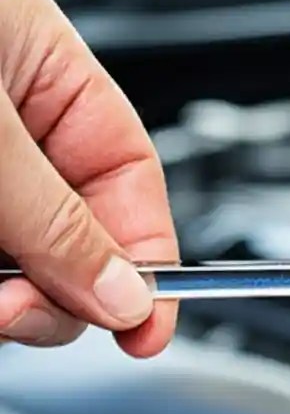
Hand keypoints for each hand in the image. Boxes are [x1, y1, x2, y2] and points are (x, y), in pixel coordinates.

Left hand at [0, 0, 175, 356]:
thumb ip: (54, 217)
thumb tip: (125, 295)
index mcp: (51, 81)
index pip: (133, 186)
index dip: (150, 265)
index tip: (146, 332)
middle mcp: (10, 126)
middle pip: (77, 240)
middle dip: (59, 292)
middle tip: (19, 311)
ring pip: (18, 263)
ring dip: (8, 295)